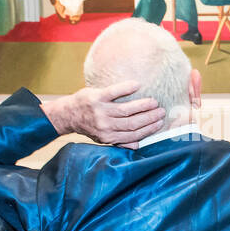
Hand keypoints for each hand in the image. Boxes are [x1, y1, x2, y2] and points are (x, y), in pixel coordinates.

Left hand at [41, 80, 164, 144]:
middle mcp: (105, 126)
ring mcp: (101, 111)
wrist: (68, 115)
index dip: (148, 129)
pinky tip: (137, 85)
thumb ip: (119, 141)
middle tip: (161, 111)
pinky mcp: (96, 97)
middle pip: (133, 123)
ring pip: (126, 110)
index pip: (133, 134)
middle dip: (149, 118)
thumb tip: (138, 145)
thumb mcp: (103, 138)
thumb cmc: (88, 126)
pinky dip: (126, 89)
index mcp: (109, 137)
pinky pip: (113, 92)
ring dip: (143, 105)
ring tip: (154, 102)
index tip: (159, 123)